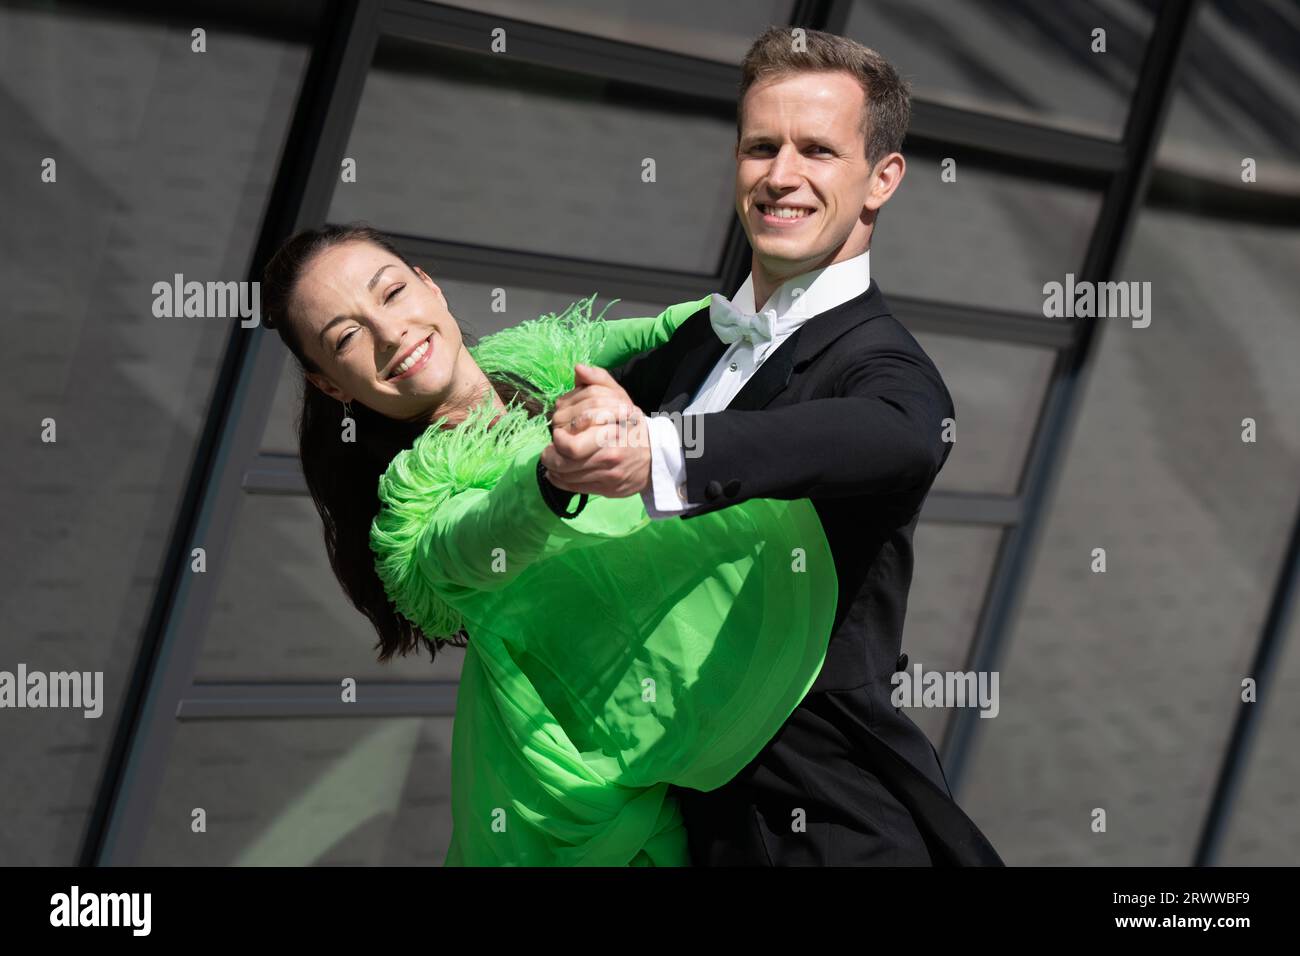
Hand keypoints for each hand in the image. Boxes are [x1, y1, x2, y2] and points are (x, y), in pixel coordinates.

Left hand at [541, 364, 650, 497]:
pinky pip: (572, 487)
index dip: (559, 432)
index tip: (560, 429)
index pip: (572, 436)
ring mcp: (607, 474)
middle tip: (551, 447)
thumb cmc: (632, 426)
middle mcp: (609, 454)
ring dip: (553, 465)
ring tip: (553, 457)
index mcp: (611, 429)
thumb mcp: (621, 399)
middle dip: (551, 452)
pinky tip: (557, 472)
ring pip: (566, 474)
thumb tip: (578, 369)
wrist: (656, 457)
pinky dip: (558, 479)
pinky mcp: (605, 489)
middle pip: (567, 457)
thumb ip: (600, 381)